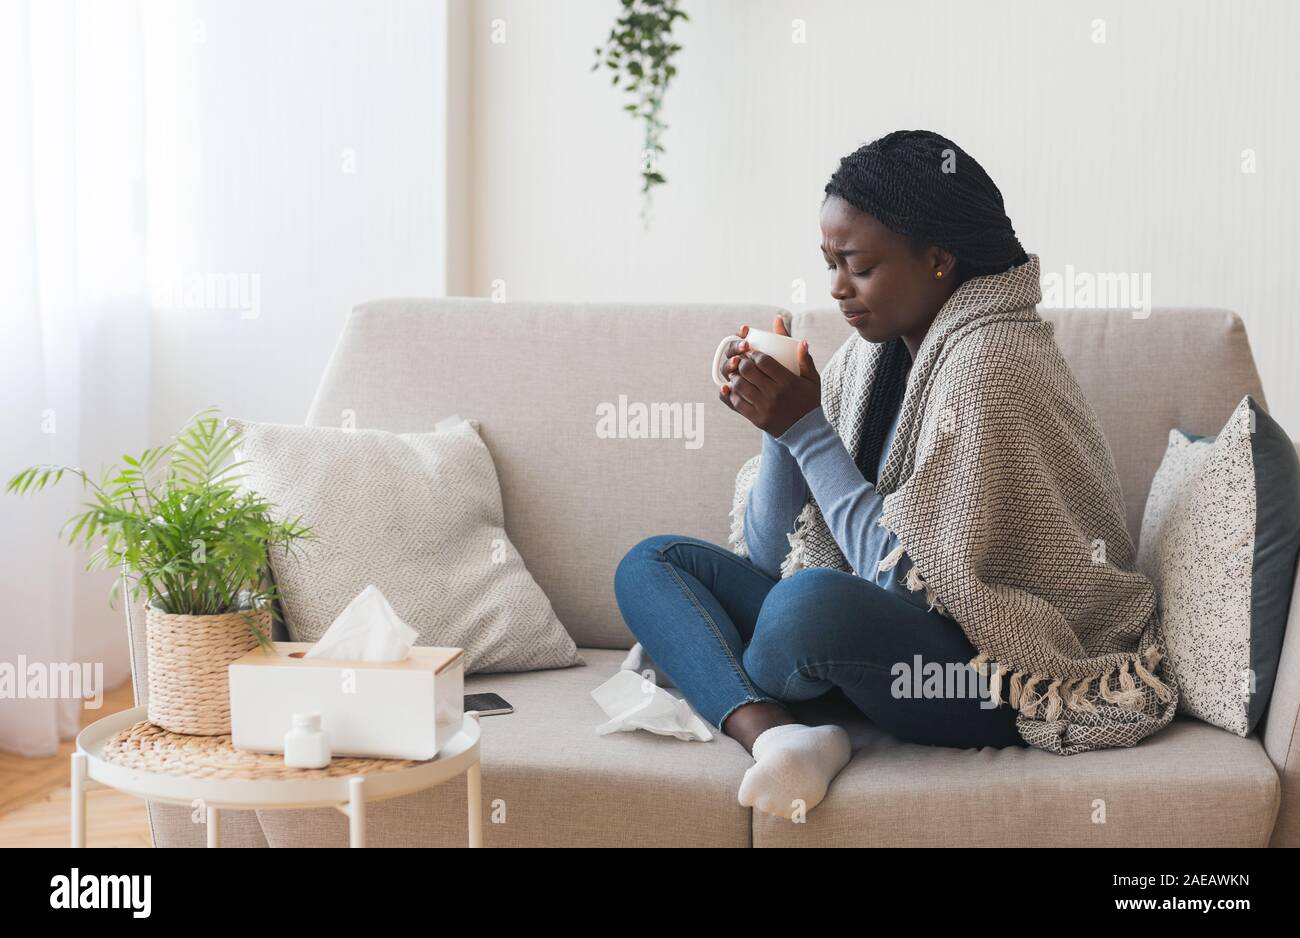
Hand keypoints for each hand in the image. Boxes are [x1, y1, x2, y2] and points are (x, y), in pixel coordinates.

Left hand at [719, 315, 820, 436]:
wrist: (806, 432)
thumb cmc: (809, 402)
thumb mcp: (813, 381)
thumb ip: (806, 360)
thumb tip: (802, 341)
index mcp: (788, 382)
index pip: (764, 361)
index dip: (754, 354)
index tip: (753, 352)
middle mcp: (775, 394)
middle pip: (749, 371)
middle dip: (742, 362)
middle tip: (742, 361)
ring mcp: (764, 407)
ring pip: (740, 386)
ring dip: (735, 377)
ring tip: (736, 373)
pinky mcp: (757, 419)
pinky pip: (738, 403)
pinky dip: (733, 394)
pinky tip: (733, 389)